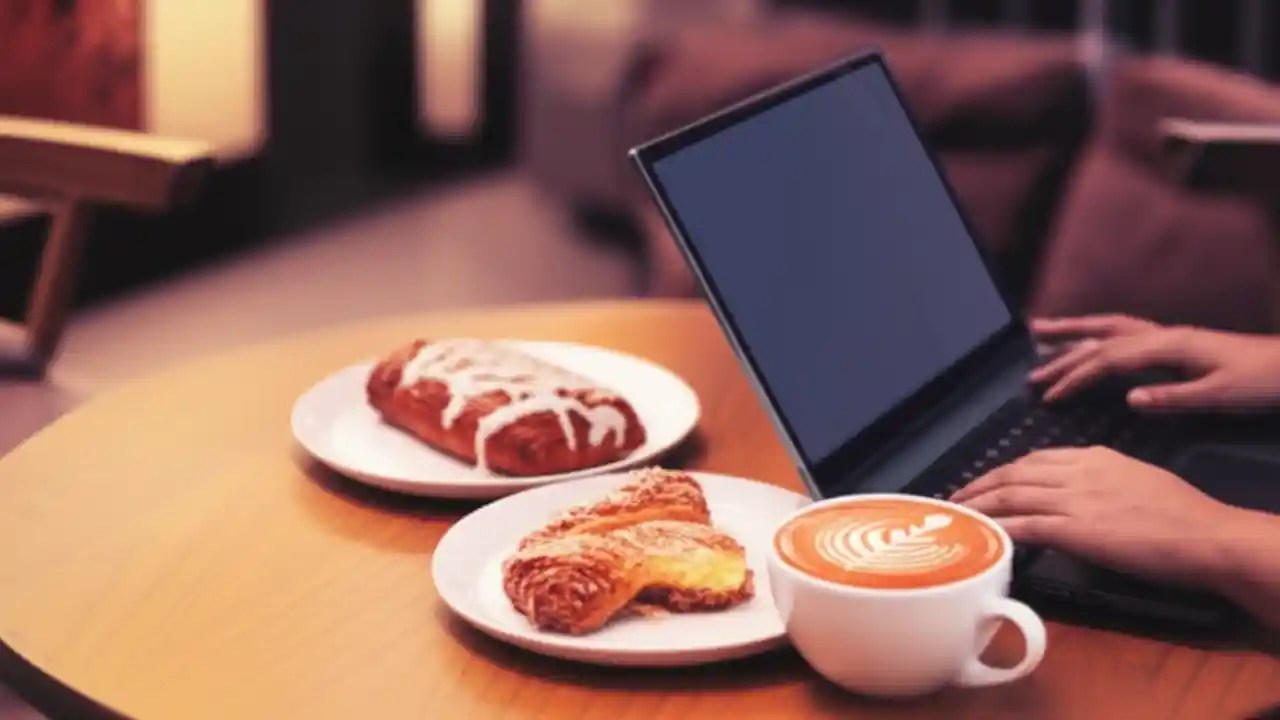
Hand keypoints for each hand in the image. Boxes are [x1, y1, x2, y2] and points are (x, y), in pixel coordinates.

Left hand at [950, 447, 1240, 587]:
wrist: (1205, 535)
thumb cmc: (1182, 515)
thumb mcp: (1136, 480)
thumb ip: (1103, 482)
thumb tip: (1082, 497)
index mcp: (1093, 457)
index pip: (1034, 459)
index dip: (1003, 471)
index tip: (985, 482)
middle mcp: (1077, 472)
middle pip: (1012, 473)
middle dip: (979, 485)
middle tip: (956, 498)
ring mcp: (1074, 499)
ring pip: (1011, 496)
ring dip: (978, 506)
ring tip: (957, 517)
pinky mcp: (1075, 529)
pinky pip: (1025, 525)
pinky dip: (999, 529)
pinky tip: (983, 536)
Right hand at [1029, 315, 1279, 411]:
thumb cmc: (1261, 381)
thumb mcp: (1221, 395)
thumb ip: (1173, 397)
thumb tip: (1128, 398)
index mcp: (1169, 346)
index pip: (1108, 360)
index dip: (1075, 377)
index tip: (1049, 396)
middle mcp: (1162, 335)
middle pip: (1100, 339)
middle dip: (1062, 353)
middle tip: (1030, 371)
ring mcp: (1168, 335)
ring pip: (1108, 329)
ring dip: (1072, 332)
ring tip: (1040, 333)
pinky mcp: (1175, 342)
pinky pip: (1123, 332)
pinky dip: (1097, 333)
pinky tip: (1088, 341)